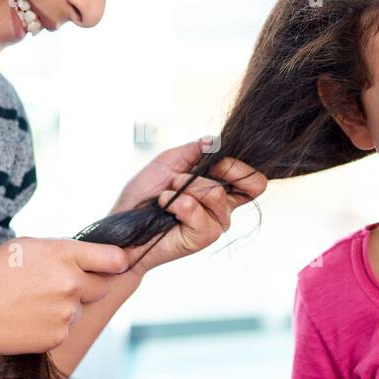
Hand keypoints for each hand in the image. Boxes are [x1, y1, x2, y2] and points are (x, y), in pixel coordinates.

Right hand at [0, 238, 129, 356]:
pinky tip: (25, 319)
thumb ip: (59, 251)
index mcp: (63, 254)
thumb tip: (83, 258)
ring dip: (64, 306)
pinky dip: (51, 325)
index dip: (115, 262)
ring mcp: (65, 312)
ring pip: (79, 308)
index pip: (114, 258)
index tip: (112, 265)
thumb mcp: (24, 247)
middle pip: (102, 286)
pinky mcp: (57, 336)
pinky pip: (64, 328)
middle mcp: (71, 283)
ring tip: (30, 303)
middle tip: (58, 285)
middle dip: (87, 285)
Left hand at [111, 139, 267, 275]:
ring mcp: (215, 223)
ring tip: (168, 194)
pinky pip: (196, 210)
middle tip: (191, 174)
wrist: (124, 222)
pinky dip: (175, 202)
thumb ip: (195, 150)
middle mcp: (223, 208)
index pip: (254, 180)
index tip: (214, 159)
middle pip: (251, 185)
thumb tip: (214, 141)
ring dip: (185, 187)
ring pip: (216, 194)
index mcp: (221, 188)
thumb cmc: (145, 195)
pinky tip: (165, 207)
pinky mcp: (202, 237)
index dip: (239, 164)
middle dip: (222, 169)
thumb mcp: (170, 161)